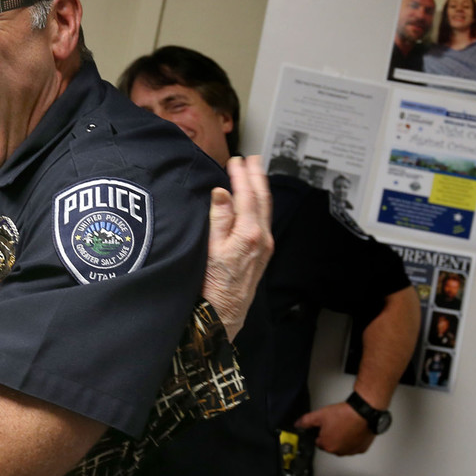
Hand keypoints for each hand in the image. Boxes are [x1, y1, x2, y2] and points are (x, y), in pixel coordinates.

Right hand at [203, 155, 273, 339]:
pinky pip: (263, 222)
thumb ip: (219, 219)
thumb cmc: (212, 288)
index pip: (247, 197)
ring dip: (260, 190)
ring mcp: (264, 248)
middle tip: (253, 159)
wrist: (222, 317)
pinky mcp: (261, 256)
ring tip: (255, 174)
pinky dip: (259, 205)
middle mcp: (262, 240)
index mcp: (250, 235)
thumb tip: (222, 192)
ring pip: (265, 211)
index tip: (236, 160)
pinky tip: (253, 203)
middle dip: (257, 177)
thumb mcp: (211, 250)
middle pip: (262, 200)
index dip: (241, 176)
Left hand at [295, 401, 373, 455]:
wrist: (364, 412)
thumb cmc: (345, 414)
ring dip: (343, 439)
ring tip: (345, 425)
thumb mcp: (320, 415)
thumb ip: (306, 421)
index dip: (321, 432)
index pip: (318, 442)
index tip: (326, 426)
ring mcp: (351, 451)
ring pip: (343, 446)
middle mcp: (339, 451)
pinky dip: (353, 440)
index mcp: (327, 445)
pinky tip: (353, 430)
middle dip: (332, 436)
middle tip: (336, 424)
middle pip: (331, 445)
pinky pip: (354, 446)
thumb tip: (298, 424)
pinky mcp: (361, 449)